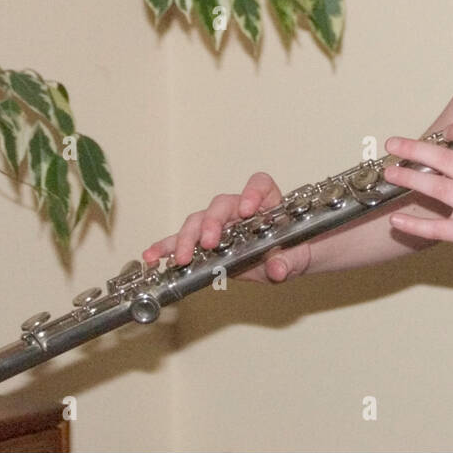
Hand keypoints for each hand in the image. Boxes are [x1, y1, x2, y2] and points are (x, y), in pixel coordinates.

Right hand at [141, 172, 308, 283]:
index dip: (252, 193)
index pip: (260, 185)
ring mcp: (222, 226)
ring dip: (186, 238)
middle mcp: (242, 210)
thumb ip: (290, 260)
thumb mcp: (300, 257)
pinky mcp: (208, 245)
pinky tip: (152, 256)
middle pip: (221, 205)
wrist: (290, 262)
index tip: (246, 210)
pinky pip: (184, 242)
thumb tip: (277, 267)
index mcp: (269, 203)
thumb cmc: (298, 250)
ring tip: (180, 257)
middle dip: (211, 222)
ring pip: (199, 221)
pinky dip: (167, 247)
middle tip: (208, 242)